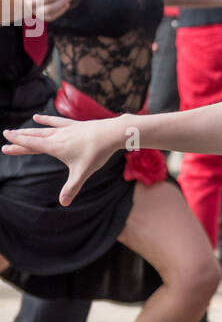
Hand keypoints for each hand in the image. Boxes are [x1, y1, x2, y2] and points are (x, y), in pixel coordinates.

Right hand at [2, 113, 127, 204]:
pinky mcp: (73, 125)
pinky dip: (45, 120)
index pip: (31, 146)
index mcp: (55, 147)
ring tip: (16, 130)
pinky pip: (55, 122)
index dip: (17, 145)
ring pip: (42, 130)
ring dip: (28, 131)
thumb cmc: (96, 153)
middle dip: (19, 139)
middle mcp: (57, 136)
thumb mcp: (83, 172)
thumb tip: (63, 203)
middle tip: (5, 137)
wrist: (111, 133)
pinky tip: (36, 117)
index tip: (4, 144)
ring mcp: (65, 129)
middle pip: (33, 138)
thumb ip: (72, 188)